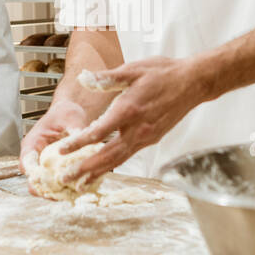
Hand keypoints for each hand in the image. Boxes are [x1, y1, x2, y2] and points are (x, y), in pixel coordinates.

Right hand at [19, 98, 88, 193]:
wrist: (70, 113)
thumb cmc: (66, 113)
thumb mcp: (72, 119)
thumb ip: (75, 131)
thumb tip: (83, 142)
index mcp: (33, 143)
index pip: (26, 163)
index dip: (34, 176)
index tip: (48, 182)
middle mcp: (36, 157)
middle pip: (33, 180)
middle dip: (45, 190)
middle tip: (61, 195)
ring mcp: (44, 164)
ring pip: (44, 185)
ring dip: (55, 192)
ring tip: (71, 194)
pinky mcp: (54, 169)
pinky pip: (55, 183)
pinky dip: (64, 188)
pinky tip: (78, 189)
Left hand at [60, 56, 212, 183]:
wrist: (193, 83)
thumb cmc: (164, 73)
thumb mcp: (133, 69)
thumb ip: (107, 78)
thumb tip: (84, 78)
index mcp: (129, 110)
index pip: (98, 132)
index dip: (78, 143)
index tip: (61, 151)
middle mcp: (137, 129)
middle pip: (106, 155)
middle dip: (84, 168)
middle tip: (65, 178)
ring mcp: (146, 137)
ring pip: (118, 160)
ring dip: (98, 172)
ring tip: (81, 184)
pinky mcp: (151, 139)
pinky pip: (128, 155)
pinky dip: (113, 165)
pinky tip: (103, 169)